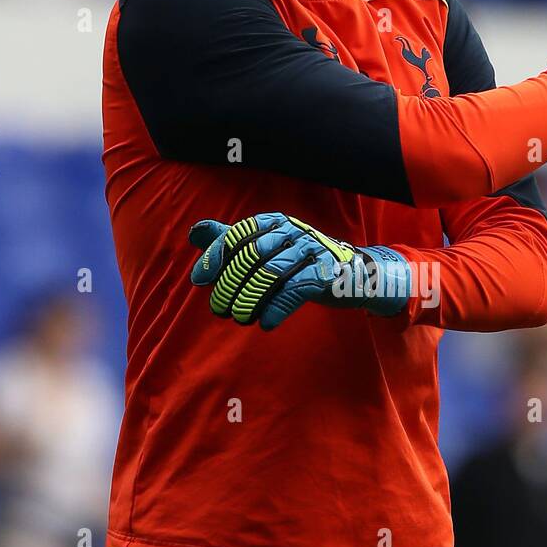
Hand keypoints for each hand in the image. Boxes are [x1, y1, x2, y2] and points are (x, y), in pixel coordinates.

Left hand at [189, 212, 410, 330]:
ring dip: (248, 300)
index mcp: (274, 222)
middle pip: (250, 256)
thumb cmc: (301, 261)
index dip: (216, 257)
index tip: (200, 280)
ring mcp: (310, 251)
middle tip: (218, 309)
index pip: (238, 235)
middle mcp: (291, 231)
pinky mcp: (324, 274)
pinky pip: (294, 291)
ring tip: (238, 318)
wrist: (352, 273)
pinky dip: (276, 308)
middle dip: (229, 285)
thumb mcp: (266, 247)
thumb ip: (231, 240)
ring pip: (270, 274)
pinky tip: (265, 323)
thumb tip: (194, 233)